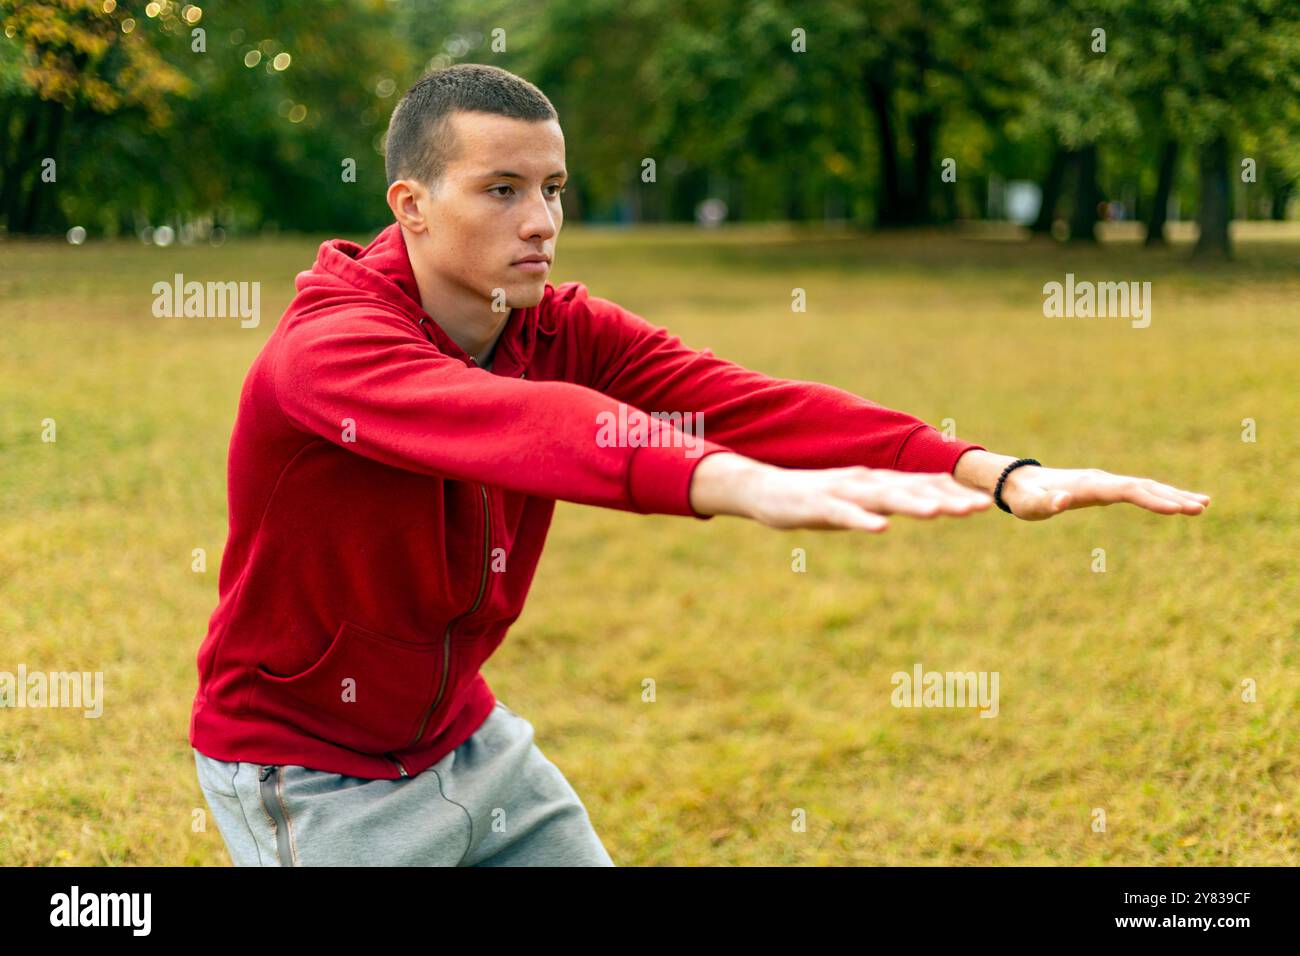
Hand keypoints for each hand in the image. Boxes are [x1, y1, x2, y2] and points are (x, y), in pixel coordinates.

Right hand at [689, 452, 993, 530]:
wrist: (765, 488)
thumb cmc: (816, 498)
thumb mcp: (860, 499)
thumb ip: (890, 499)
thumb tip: (928, 500)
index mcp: (877, 482)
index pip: (922, 484)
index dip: (953, 493)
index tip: (986, 503)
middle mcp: (866, 482)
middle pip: (912, 490)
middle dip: (946, 499)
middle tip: (979, 507)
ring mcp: (843, 493)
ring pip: (883, 499)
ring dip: (912, 504)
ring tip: (939, 513)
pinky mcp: (820, 506)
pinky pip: (846, 515)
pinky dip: (864, 521)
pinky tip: (881, 529)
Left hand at [998, 464, 1210, 519]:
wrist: (1017, 482)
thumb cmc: (1023, 498)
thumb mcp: (1029, 505)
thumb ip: (1045, 504)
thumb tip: (1063, 501)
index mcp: (1088, 485)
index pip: (1127, 491)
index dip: (1152, 499)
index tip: (1177, 509)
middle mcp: (1101, 480)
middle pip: (1143, 486)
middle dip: (1173, 496)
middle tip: (1203, 507)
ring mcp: (1104, 482)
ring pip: (1145, 486)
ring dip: (1173, 494)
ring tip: (1204, 504)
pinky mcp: (1105, 487)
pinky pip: (1138, 490)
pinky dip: (1160, 494)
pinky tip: (1177, 502)